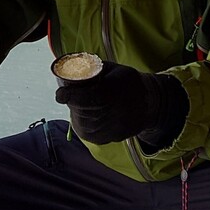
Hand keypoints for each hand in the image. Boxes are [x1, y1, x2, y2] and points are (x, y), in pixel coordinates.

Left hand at [55, 60, 186, 146]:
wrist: (149, 104)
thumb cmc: (128, 83)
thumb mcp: (113, 69)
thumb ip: (91, 70)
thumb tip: (67, 71)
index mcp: (115, 91)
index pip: (89, 98)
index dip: (71, 96)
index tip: (60, 94)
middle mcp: (114, 113)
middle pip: (82, 111)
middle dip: (73, 103)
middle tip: (72, 95)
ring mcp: (113, 129)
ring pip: (82, 124)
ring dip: (77, 114)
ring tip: (82, 104)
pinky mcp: (110, 139)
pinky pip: (88, 134)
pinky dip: (83, 124)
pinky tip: (87, 116)